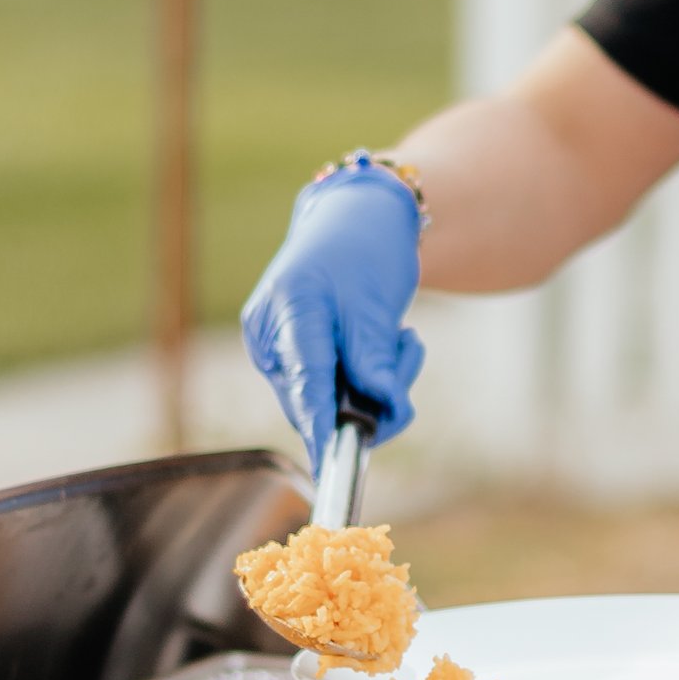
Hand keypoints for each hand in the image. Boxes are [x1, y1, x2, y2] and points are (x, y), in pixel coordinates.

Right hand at [240, 168, 425, 471]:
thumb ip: (374, 358)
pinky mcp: (293, 357)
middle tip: (408, 350)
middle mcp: (270, 336)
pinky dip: (366, 378)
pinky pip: (331, 390)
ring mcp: (277, 349)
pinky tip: (386, 341)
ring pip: (329, 401)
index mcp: (289, 311)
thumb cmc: (365, 248)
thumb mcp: (377, 301)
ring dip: (376, 384)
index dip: (321, 425)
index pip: (307, 382)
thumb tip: (382, 409)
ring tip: (401, 338)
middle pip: (318, 400)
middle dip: (372, 396)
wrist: (356, 218)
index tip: (332, 461)